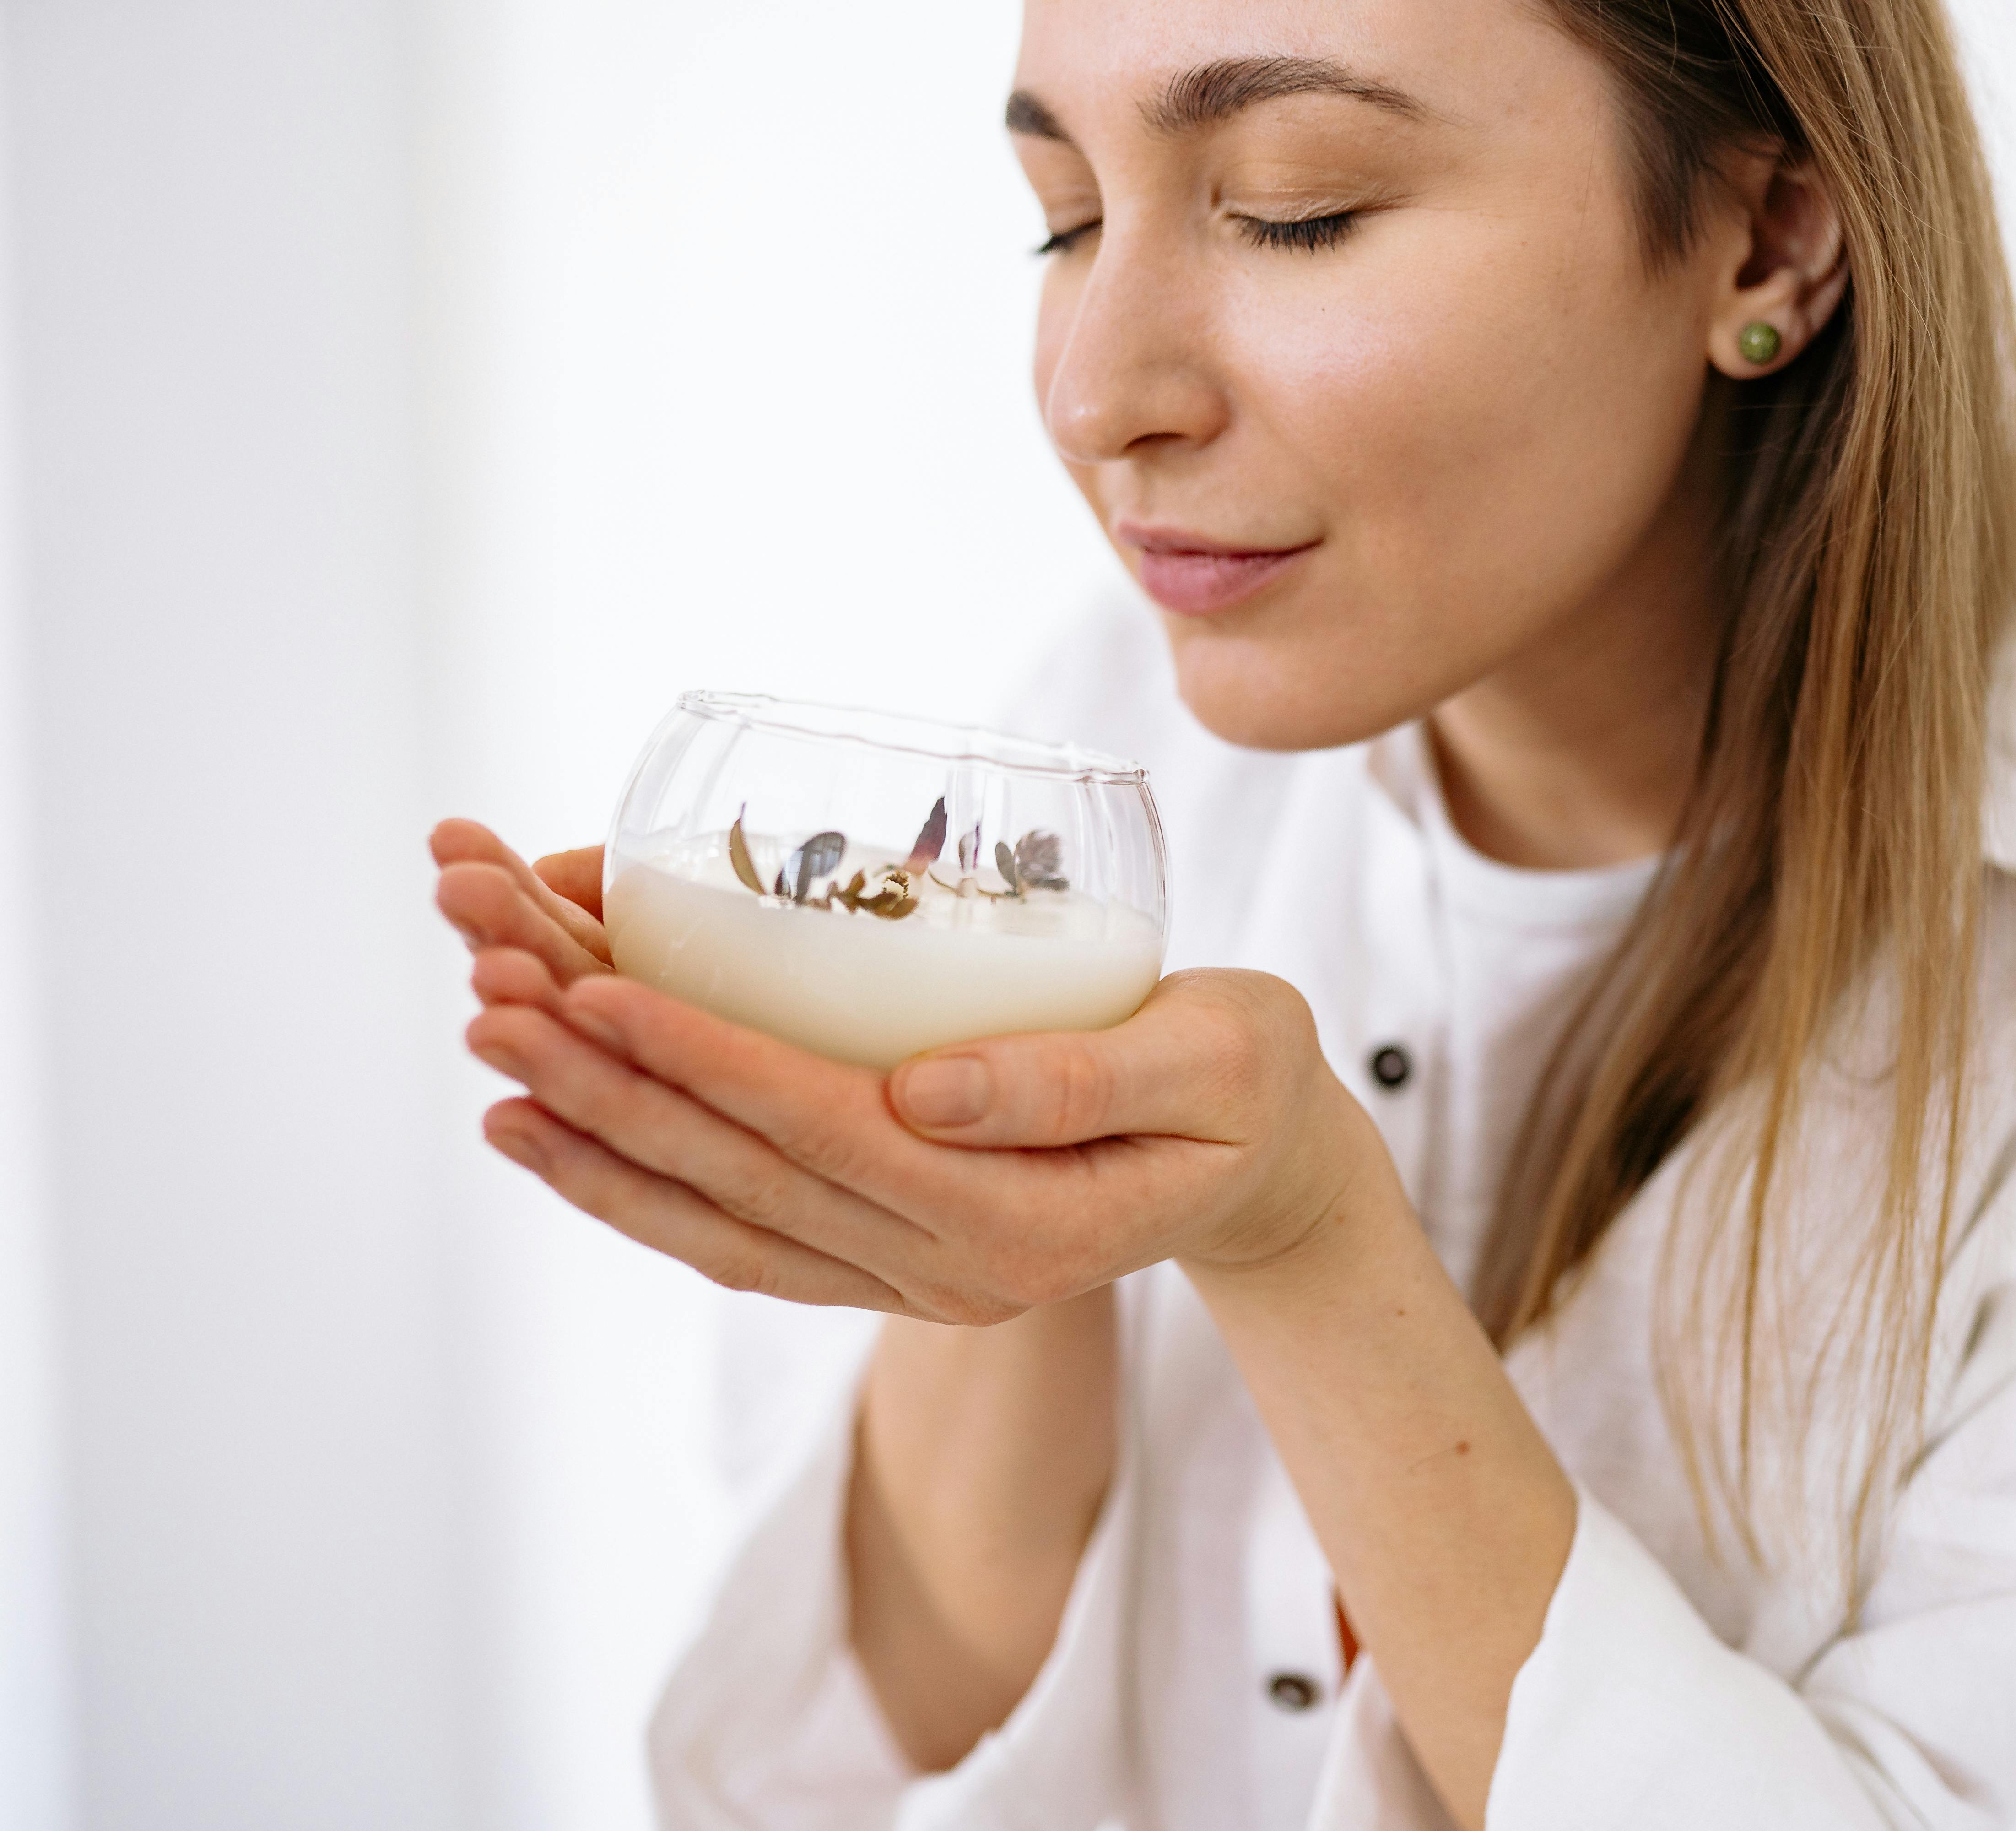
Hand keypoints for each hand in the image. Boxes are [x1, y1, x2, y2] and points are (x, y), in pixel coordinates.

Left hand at [432, 822, 1397, 1317]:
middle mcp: (946, 1271)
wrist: (1263, 1161)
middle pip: (742, 1178)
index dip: (704, 1058)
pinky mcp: (882, 1257)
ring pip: (715, 1217)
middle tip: (490, 988)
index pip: (826, 1132)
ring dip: (592, 1138)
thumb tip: (925, 1085)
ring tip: (485, 1053)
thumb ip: (1083, 1078)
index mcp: (1022, 1224)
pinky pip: (734, 1233)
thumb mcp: (1214, 1061)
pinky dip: (630, 1186)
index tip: (593, 979)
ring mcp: (906, 1278)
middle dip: (606, 1084)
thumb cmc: (1247, 1081)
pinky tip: (547, 1130)